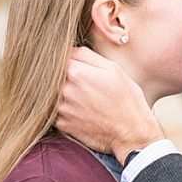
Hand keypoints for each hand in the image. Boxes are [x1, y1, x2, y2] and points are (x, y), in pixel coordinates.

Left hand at [56, 47, 163, 162]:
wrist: (130, 131)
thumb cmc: (125, 99)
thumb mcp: (112, 69)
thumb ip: (85, 55)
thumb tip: (68, 50)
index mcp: (76, 72)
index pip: (58, 59)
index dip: (67, 61)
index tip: (76, 66)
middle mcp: (64, 90)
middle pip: (51, 76)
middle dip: (63, 77)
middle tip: (82, 84)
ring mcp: (61, 109)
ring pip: (52, 94)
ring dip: (61, 93)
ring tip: (83, 97)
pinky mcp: (61, 124)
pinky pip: (54, 111)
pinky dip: (63, 109)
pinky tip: (80, 110)